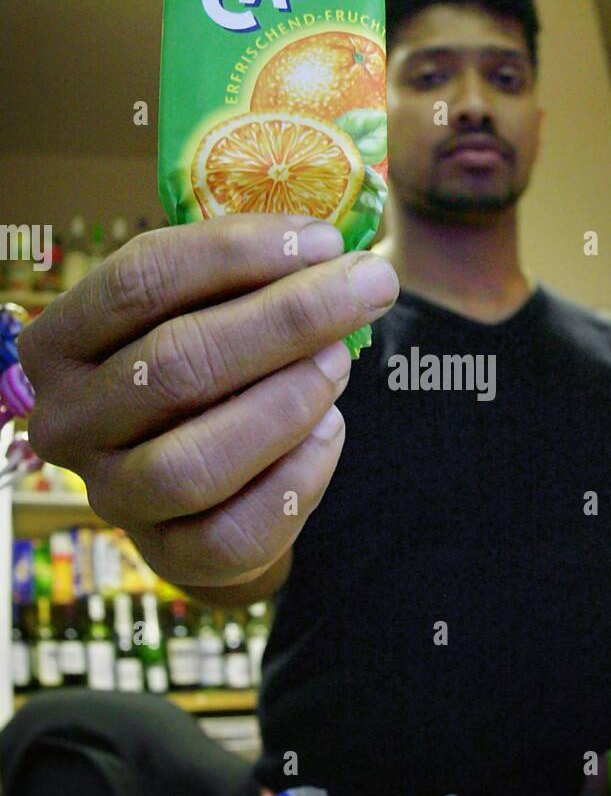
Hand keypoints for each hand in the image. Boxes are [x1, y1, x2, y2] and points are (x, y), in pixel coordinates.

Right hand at [20, 215, 397, 588]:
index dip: (237, 253)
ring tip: (341, 361)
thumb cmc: (207, 375)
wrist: (206, 489)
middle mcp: (67, 423)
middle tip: (367, 287)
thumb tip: (332, 250)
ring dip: (288, 400)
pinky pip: (238, 528)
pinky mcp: (169, 556)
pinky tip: (331, 429)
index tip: (323, 239)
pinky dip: (300, 473)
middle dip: (289, 318)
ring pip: (197, 460)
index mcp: (59, 345)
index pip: (137, 282)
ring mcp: (113, 497)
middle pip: (176, 363)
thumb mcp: (206, 313)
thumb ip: (247, 278)